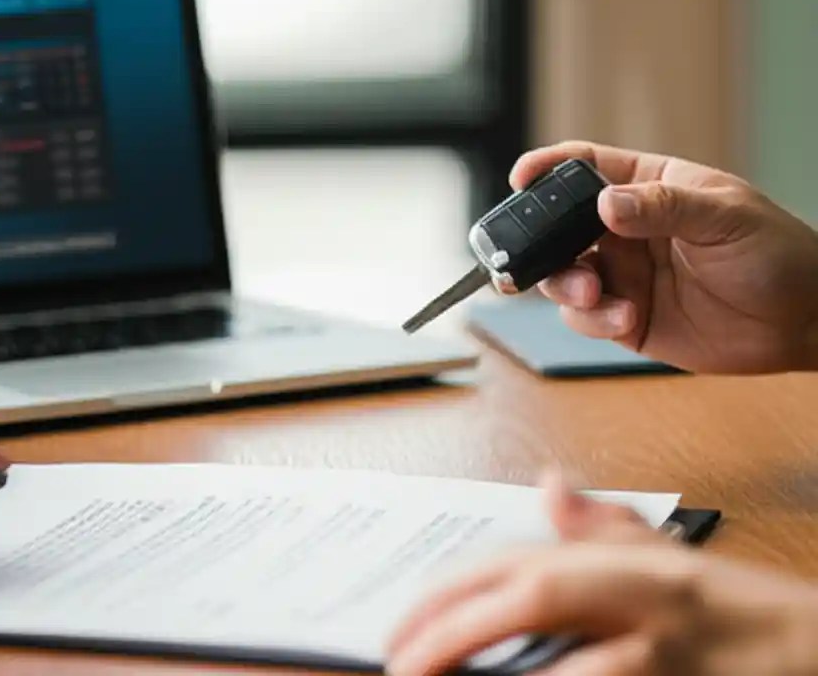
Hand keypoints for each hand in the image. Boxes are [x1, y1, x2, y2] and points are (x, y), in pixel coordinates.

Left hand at [387, 479, 817, 675]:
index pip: (514, 564)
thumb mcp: (669, 559)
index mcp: (625, 566)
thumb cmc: (741, 612)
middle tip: (398, 666)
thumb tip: (547, 483)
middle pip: (530, 599)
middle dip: (453, 632)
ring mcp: (667, 658)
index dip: (446, 594)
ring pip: (574, 671)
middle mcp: (643, 602)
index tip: (397, 629)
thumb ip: (600, 529)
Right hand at [515, 141, 817, 373]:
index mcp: (648, 187)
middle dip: (538, 241)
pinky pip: (584, 316)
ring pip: (562, 274)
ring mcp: (623, 274)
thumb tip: (605, 204)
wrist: (803, 323)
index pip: (585, 167)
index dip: (548, 168)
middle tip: (532, 256)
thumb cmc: (778, 256)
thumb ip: (664, 208)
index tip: (522, 178)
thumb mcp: (726, 218)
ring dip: (563, 284)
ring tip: (591, 293)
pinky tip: (625, 318)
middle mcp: (626, 230)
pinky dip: (591, 318)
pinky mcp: (624, 317)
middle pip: (558, 226)